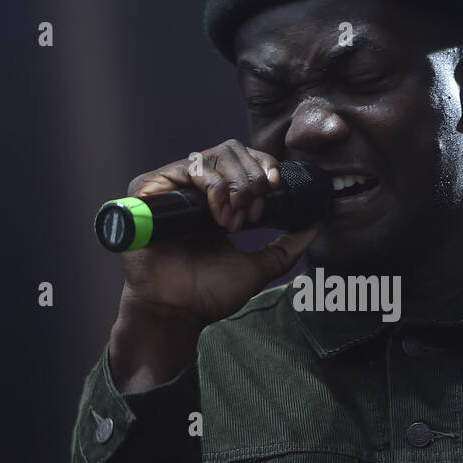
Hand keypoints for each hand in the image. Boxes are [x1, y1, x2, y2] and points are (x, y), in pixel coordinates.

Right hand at [109, 140, 318, 391]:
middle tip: (251, 216)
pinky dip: (212, 188)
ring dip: (233, 186)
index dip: (263, 165)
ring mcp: (172, 189)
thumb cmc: (208, 293)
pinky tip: (217, 217)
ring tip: (232, 223)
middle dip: (251, 180)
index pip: (243, 160)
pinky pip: (187, 169)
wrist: (178, 311)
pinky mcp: (150, 190)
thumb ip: (285, 249)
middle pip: (230, 152)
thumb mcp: (258, 268)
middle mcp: (194, 190)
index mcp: (218, 201)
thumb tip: (311, 228)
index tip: (277, 185)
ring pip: (212, 157)